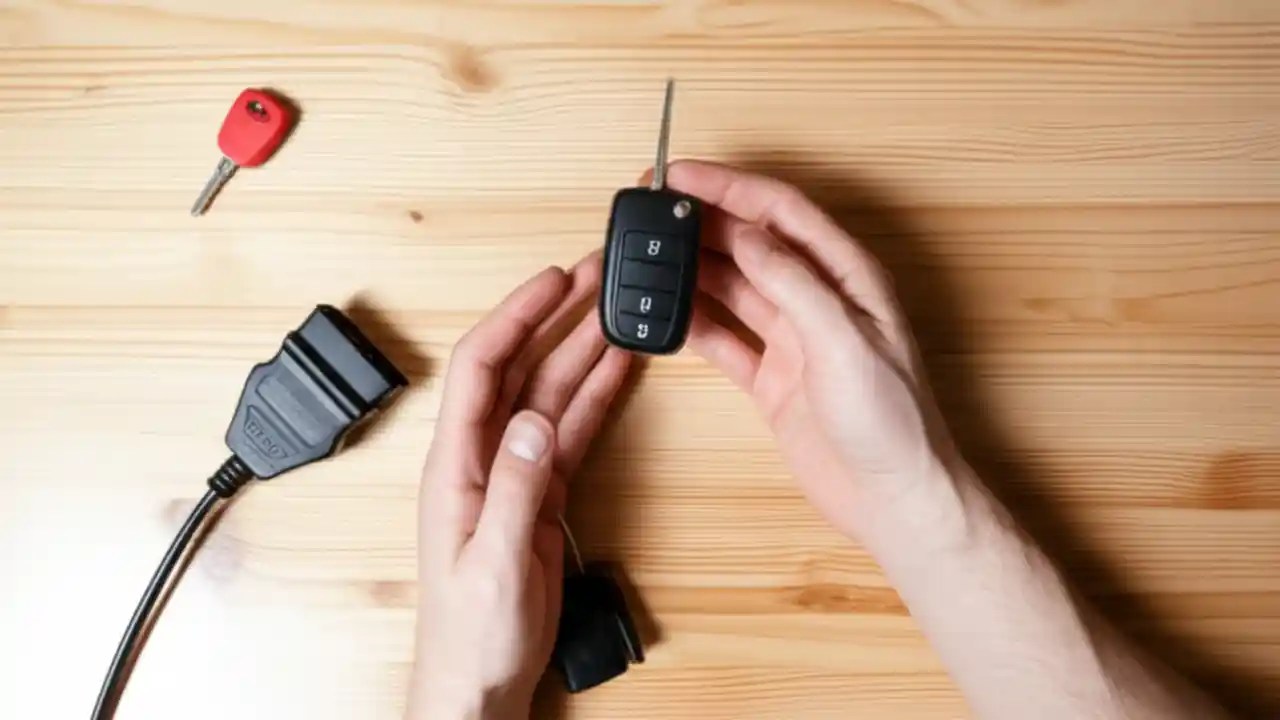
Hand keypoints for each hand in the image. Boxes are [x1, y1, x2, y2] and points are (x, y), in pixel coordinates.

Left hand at [408, 257, 630, 719]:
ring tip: (618, 309)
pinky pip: (572, 430)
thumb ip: (516, 488)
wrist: (479, 679)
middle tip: (595, 275)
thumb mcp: (493, 561)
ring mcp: (514, 469)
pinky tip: (618, 369)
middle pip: (520, 367)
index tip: (552, 281)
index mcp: (456, 463)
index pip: (481, 368)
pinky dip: (597, 397)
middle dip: (556, 316)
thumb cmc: (471, 632)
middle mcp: (482, 455)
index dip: (515, 317)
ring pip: (551, 392)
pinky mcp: (542, 490)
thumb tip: (536, 421)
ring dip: (583, 349)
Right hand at [668, 161, 958, 540]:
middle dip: (701, 219)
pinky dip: (694, 324)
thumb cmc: (893, 423)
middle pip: (750, 242)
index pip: (780, 211)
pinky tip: (666, 313)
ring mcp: (793, 339)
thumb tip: (746, 235)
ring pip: (733, 286)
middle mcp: (818, 300)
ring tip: (647, 252)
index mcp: (847, 277)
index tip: (679, 175)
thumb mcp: (844, 340)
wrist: (894, 500)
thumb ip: (793, 284)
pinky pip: (724, 338)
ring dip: (692, 267)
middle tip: (651, 206)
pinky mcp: (773, 378)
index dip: (728, 187)